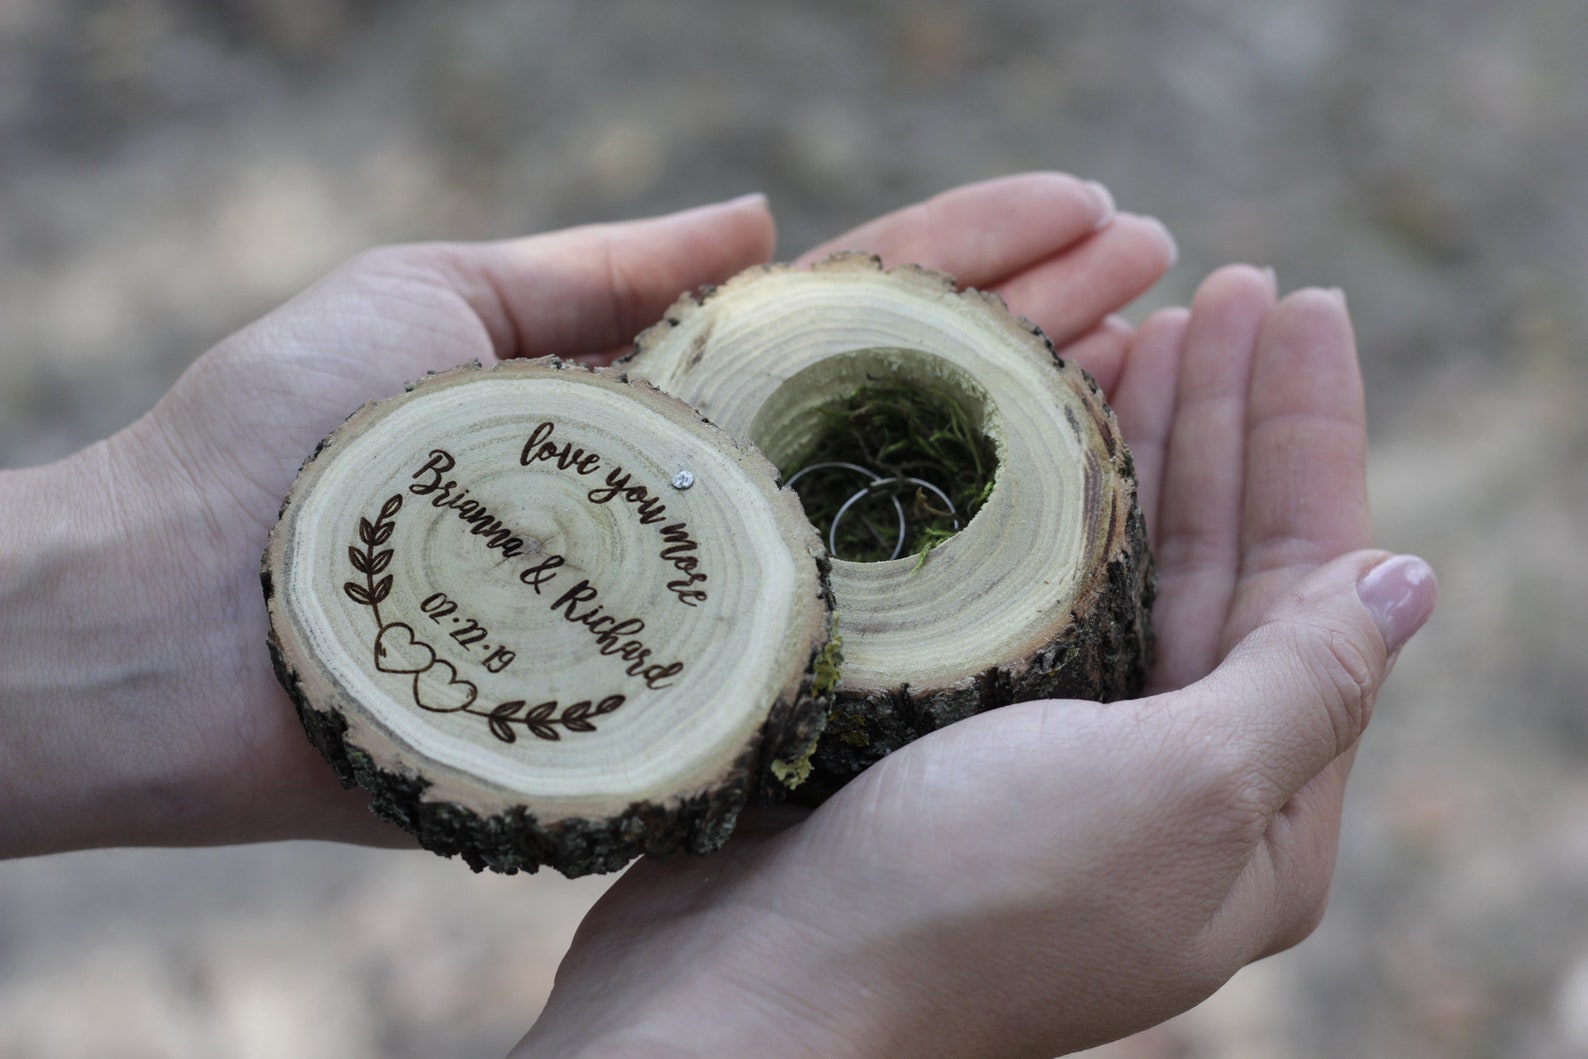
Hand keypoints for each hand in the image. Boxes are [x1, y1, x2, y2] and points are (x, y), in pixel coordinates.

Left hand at [0, 174, 1165, 858]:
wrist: (165, 633)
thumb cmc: (275, 448)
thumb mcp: (438, 302)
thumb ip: (602, 269)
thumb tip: (760, 212)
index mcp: (658, 386)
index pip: (848, 304)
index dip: (975, 250)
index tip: (1091, 206)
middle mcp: (709, 491)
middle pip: (906, 400)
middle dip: (1043, 326)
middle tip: (1172, 271)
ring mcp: (711, 597)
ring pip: (899, 515)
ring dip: (1029, 444)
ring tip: (1161, 375)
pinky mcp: (688, 699)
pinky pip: (838, 647)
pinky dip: (946, 605)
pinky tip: (1060, 560)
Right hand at [510, 264, 1436, 1050]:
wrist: (754, 985)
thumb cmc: (971, 899)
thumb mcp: (1178, 794)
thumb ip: (1303, 684)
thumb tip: (1414, 579)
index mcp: (1253, 815)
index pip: (1310, 587)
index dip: (1311, 436)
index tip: (1300, 302)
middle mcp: (1167, 778)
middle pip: (1222, 561)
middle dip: (1231, 418)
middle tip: (1226, 283)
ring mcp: (1057, 750)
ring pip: (1125, 564)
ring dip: (1145, 441)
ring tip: (1151, 321)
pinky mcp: (959, 728)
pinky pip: (1031, 585)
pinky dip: (1048, 495)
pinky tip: (1048, 415)